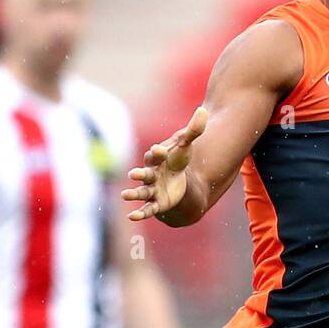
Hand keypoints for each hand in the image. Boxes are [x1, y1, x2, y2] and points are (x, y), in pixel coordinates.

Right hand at [123, 106, 208, 221]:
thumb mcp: (186, 145)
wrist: (180, 181)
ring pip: (141, 192)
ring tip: (125, 195)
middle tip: (134, 174)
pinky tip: (132, 217)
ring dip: (133, 194)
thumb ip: (193, 130)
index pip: (156, 155)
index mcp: (157, 159)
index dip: (158, 152)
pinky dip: (140, 213)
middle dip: (139, 174)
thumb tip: (204, 110)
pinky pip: (147, 209)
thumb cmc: (179, 160)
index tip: (160, 150)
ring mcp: (152, 189)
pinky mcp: (157, 203)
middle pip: (144, 173)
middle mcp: (151, 174)